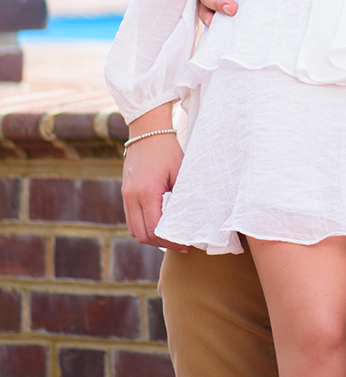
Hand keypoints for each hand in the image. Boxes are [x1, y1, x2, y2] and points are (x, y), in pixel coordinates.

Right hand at [121, 124, 186, 251]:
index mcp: (147, 193)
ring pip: (133, 230)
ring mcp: (126, 196)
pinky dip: (142, 226)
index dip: (170, 242)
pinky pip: (130, 219)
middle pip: (142, 235)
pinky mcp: (125, 193)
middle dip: (161, 243)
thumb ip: (182, 197)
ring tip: (169, 236)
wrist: (147, 131)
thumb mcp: (180, 172)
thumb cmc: (168, 150)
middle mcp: (132, 197)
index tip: (185, 245)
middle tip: (179, 244)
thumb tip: (190, 219)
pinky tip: (158, 224)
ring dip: (150, 236)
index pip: (155, 230)